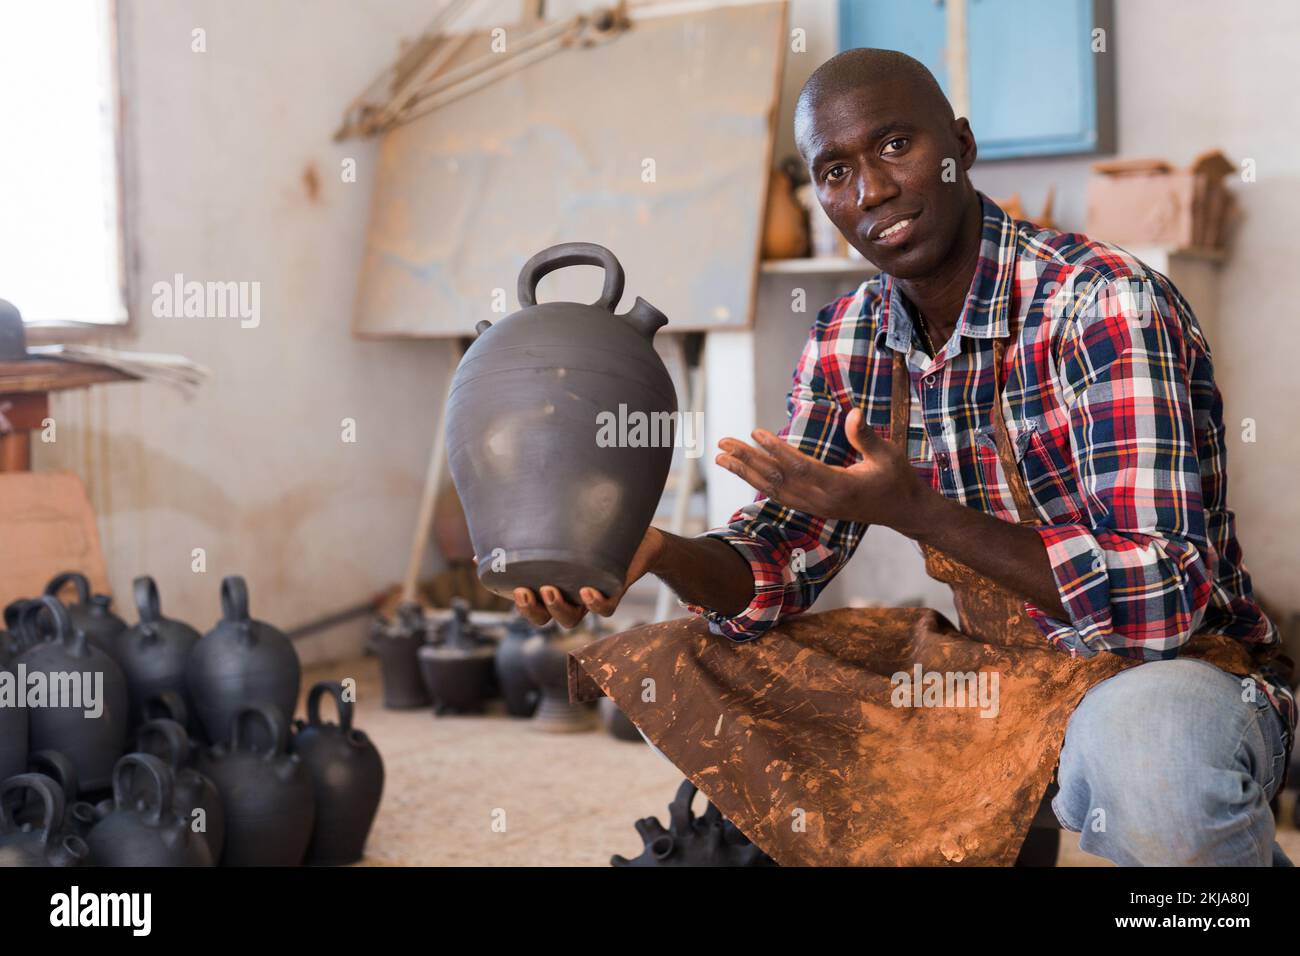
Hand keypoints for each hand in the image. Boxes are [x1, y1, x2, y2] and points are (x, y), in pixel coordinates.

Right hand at [512, 526, 664, 628]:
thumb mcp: (567, 524)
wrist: (640, 535)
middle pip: (545, 617)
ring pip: (571, 619)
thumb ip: (544, 520)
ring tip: (550, 589)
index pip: (530, 602)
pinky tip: (587, 591)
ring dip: (557, 609)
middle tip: (524, 591)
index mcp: (554, 581)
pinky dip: (595, 604)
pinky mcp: (615, 591)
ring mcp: (591, 595)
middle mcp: (570, 594)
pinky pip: (605, 608)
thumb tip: (518, 495)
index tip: (509, 583)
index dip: (519, 602)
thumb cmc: (596, 528)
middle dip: (531, 609)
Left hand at [715, 408, 929, 531]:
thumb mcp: (888, 455)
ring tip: (721, 457)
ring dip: (746, 472)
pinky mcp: (813, 508)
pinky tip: (744, 471)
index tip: (755, 432)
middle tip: (722, 444)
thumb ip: (867, 437)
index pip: (799, 467)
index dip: (775, 450)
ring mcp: (815, 507)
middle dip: (748, 460)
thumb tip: (854, 413)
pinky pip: (780, 496)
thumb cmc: (896, 478)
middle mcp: (821, 500)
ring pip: (773, 489)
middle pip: (777, 479)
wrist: (902, 510)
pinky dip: (759, 482)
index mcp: (839, 486)